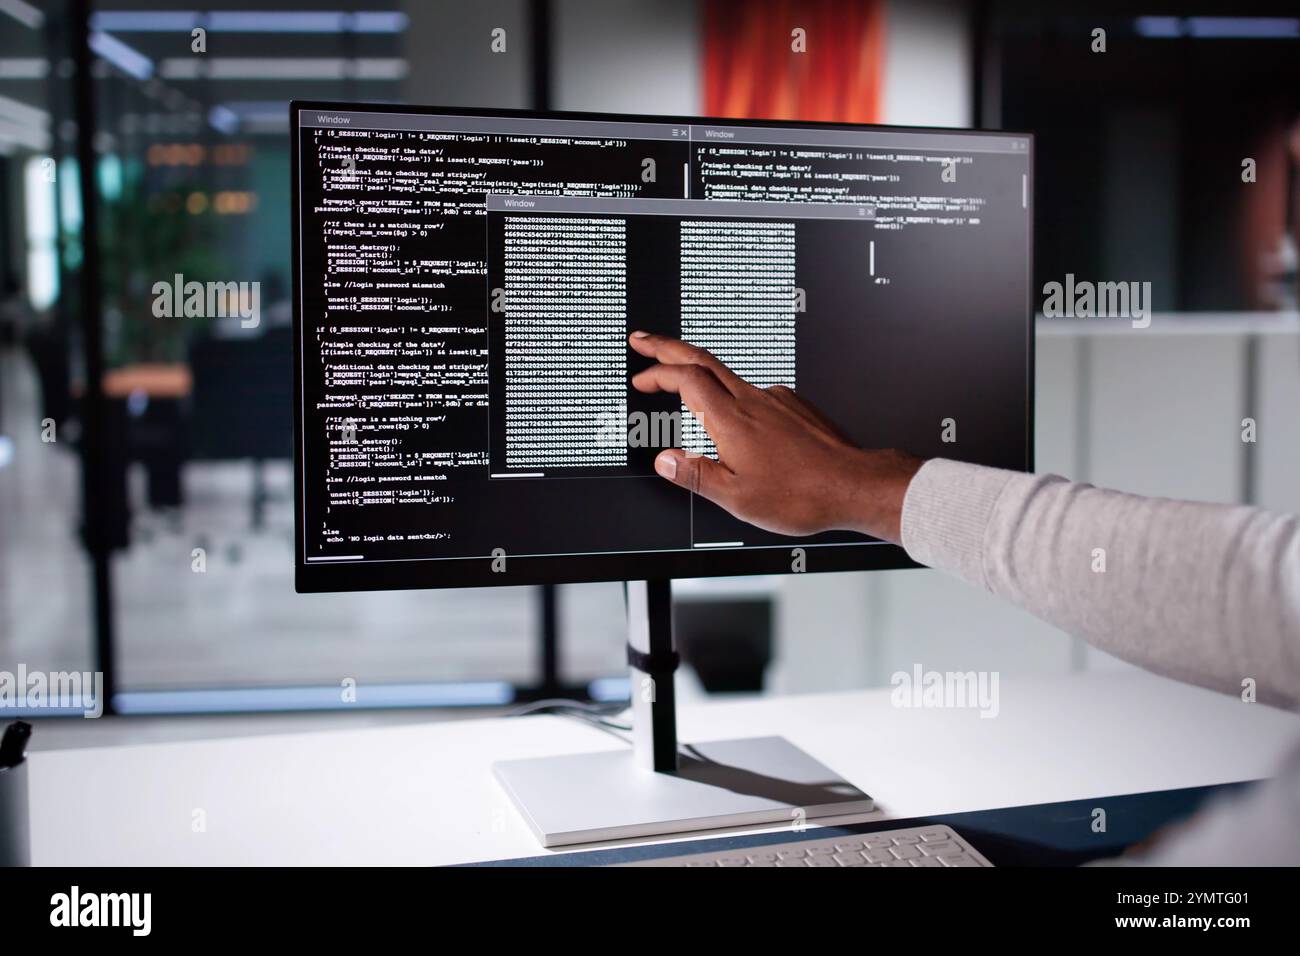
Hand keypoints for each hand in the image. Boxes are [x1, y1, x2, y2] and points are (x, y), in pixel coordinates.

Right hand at [629, 332, 923, 542]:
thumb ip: (695, 475)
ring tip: (684, 384)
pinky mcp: (794, 407)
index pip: (685, 379)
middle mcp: (754, 400)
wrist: (853, 484)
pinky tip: (735, 417)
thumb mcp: (736, 497)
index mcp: (733, 420)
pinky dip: (732, 395)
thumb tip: (665, 461)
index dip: (657, 372)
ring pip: (729, 375)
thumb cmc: (802, 494)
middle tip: (644, 340)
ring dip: (699, 372)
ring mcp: (776, 399)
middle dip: (667, 347)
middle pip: (702, 359)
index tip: (641, 377)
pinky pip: (754, 392)